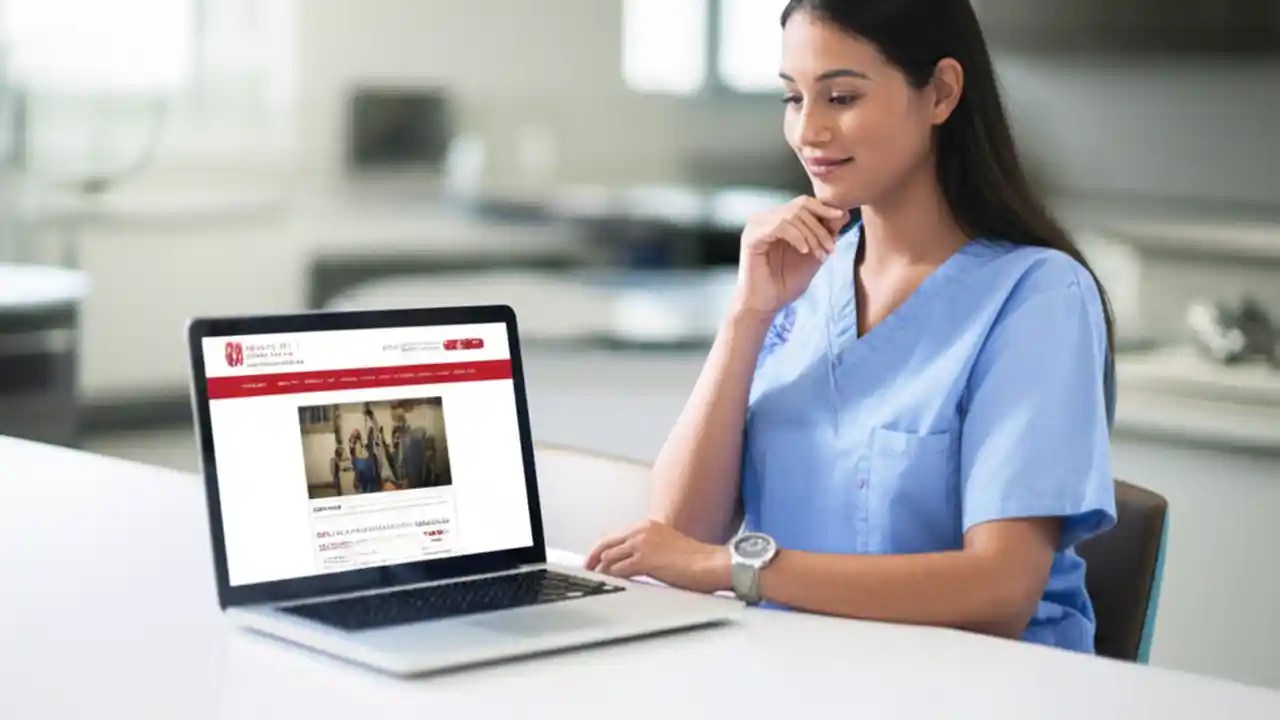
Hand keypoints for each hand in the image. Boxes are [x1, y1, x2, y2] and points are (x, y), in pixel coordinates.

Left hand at [585, 520, 730, 593]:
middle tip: (587, 569)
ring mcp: (642, 544)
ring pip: (609, 556)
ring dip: (600, 570)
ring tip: (595, 580)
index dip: (601, 549)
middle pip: (606, 543)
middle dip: (593, 557)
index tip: (595, 559)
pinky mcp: (644, 560)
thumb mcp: (668, 547)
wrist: (711, 564)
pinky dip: (610, 576)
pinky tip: (608, 583)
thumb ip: (649, 550)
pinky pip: (618, 569)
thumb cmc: (696, 561)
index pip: (615, 535)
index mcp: (648, 526)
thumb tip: (631, 563)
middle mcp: (642, 530)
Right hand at [733, 197, 848, 319]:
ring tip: (818, 254)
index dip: (824, 208)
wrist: (766, 305)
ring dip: (811, 235)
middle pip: (800, 206)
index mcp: (778, 220)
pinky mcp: (751, 237)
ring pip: (791, 215)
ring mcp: (756, 226)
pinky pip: (779, 226)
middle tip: (830, 248)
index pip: (804, 202)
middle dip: (820, 227)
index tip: (842, 218)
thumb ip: (826, 235)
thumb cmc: (786, 283)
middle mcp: (765, 218)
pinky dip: (796, 237)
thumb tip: (843, 214)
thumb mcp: (814, 255)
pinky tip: (803, 251)